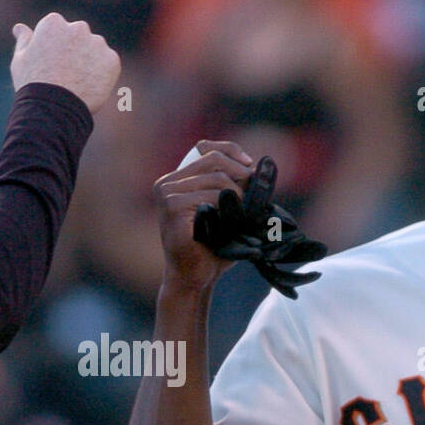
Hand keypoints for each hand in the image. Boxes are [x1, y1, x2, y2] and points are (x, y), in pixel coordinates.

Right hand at [10, 12, 120, 113]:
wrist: (56, 106)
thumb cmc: (34, 83)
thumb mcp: (21, 59)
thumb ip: (25, 41)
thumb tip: (20, 28)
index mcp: (54, 23)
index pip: (60, 29)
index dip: (57, 48)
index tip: (54, 63)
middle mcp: (78, 28)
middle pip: (80, 36)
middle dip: (76, 49)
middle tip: (69, 73)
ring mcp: (97, 44)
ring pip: (96, 49)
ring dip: (91, 60)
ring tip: (79, 81)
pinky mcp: (112, 60)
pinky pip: (110, 64)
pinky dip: (104, 73)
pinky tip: (91, 85)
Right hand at [153, 141, 255, 292]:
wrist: (195, 277)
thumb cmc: (213, 247)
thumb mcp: (225, 212)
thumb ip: (234, 188)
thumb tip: (258, 166)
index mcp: (176, 180)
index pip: (204, 148)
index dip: (231, 151)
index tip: (251, 165)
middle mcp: (168, 182)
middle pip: (214, 160)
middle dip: (241, 174)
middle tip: (254, 196)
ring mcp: (167, 193)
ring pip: (218, 180)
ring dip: (239, 198)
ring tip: (243, 218)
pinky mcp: (173, 206)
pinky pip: (213, 197)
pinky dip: (229, 210)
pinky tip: (230, 225)